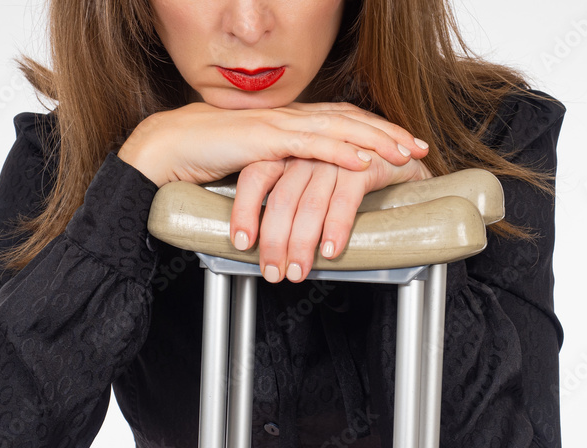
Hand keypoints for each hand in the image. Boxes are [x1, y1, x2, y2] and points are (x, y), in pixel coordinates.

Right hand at [117, 102, 427, 187]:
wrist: (167, 149)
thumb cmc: (205, 158)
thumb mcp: (255, 165)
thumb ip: (281, 170)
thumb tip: (301, 191)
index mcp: (287, 121)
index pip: (341, 120)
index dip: (374, 130)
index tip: (402, 144)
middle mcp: (288, 117)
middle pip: (349, 119)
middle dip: (388, 132)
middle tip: (419, 147)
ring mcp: (278, 124)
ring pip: (339, 127)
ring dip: (376, 140)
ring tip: (404, 153)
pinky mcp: (265, 139)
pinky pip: (312, 144)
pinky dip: (342, 151)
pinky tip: (364, 160)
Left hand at [230, 152, 433, 282]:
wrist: (404, 158)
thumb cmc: (355, 176)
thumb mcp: (315, 182)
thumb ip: (293, 202)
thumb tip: (270, 243)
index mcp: (290, 152)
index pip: (255, 178)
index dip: (245, 211)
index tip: (242, 244)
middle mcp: (309, 152)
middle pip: (281, 198)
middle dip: (274, 241)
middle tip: (273, 272)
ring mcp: (336, 156)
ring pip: (309, 204)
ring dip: (301, 243)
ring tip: (298, 270)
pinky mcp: (364, 164)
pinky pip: (344, 200)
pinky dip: (336, 227)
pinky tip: (330, 250)